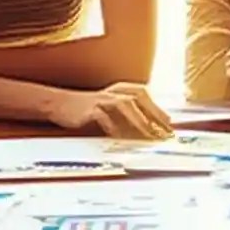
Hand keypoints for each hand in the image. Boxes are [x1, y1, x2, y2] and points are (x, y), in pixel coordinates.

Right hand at [50, 83, 173, 138]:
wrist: (59, 105)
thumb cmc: (88, 110)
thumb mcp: (110, 108)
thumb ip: (128, 115)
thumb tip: (149, 130)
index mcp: (121, 89)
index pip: (145, 96)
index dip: (158, 109)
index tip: (170, 125)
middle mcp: (114, 92)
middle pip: (139, 100)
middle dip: (154, 115)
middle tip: (165, 132)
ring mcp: (102, 99)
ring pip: (125, 107)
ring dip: (139, 122)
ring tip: (149, 136)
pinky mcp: (90, 110)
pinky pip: (107, 120)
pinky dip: (116, 130)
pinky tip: (124, 140)